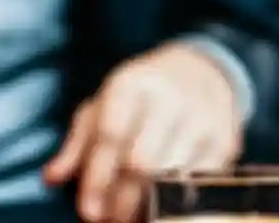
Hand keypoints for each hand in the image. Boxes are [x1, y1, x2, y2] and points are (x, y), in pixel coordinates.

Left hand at [43, 43, 243, 222]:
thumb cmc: (142, 93)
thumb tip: (52, 178)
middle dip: (122, 201)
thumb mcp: (104, 104)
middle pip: (143, 162)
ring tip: (132, 218)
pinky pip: (200, 184)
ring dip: (149, 208)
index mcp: (134, 84)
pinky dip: (179, 204)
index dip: (97, 179)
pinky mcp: (226, 141)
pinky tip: (162, 209)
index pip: (111, 136)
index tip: (88, 211)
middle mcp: (172, 98)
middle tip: (109, 220)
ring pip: (174, 177)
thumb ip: (77, 143)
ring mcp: (203, 119)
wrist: (204, 70)